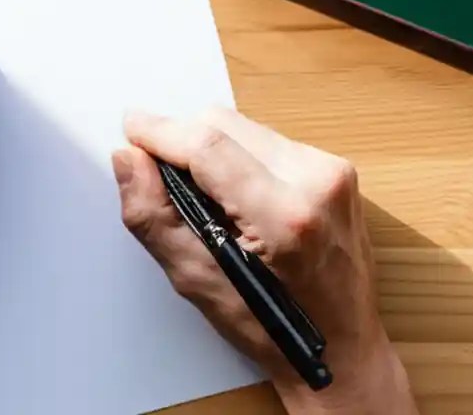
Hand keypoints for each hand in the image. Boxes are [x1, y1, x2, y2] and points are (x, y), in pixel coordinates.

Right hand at [112, 108, 415, 414]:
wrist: (344, 348)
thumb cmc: (275, 329)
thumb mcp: (198, 281)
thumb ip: (154, 216)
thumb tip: (128, 160)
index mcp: (284, 216)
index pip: (206, 145)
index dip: (160, 133)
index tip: (131, 130)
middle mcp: (316, 181)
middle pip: (223, 125)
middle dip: (183, 141)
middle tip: (164, 180)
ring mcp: (332, 170)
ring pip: (244, 127)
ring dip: (212, 149)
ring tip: (206, 198)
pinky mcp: (337, 169)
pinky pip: (268, 140)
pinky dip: (240, 157)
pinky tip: (238, 197)